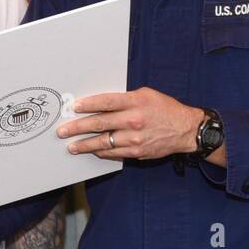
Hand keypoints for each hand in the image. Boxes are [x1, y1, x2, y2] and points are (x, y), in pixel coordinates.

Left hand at [57, 87, 204, 159]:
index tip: (73, 108)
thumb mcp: (146, 95)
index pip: (105, 102)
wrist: (186, 129)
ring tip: (71, 146)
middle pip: (99, 123)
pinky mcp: (136, 152)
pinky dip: (100, 152)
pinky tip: (91, 150)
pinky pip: (113, 153)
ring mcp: (134, 138)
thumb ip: (124, 99)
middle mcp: (133, 120)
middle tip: (62, 131)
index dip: (87, 105)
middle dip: (77, 127)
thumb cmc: (164, 109)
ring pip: (103, 142)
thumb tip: (100, 104)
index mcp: (135, 102)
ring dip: (84, 144)